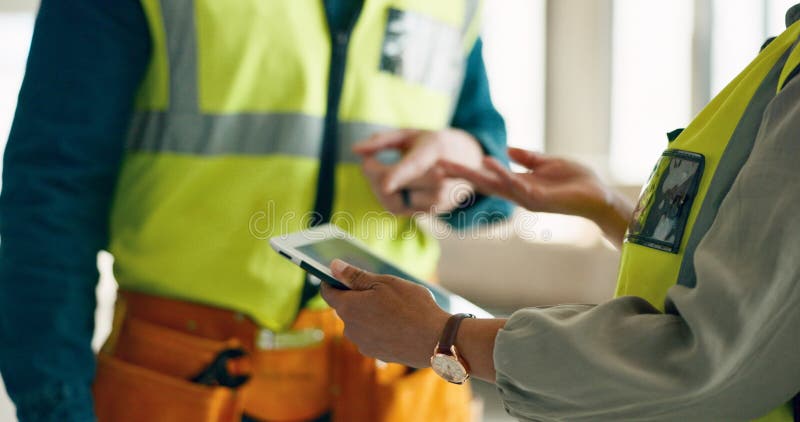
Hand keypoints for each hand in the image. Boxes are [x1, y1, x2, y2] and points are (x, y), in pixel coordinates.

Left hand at [320, 259, 450, 367]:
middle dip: (357, 298)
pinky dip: (380, 328)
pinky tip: (399, 323)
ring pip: (360, 323)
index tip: (341, 274)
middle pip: (345, 309)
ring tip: (394, 307)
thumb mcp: (384, 283)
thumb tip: (333, 266)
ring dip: (369, 314)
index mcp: (348, 308)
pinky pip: (372, 336)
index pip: (328, 293)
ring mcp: (363, 344)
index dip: (332, 281)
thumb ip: (355, 276)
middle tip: (380, 289)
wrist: (436, 339)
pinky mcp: (378, 354)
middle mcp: (350, 329)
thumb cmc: (411, 306)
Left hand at [353, 129, 482, 214]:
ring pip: (397, 203)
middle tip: (367, 163)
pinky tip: (391, 186)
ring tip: (380, 175)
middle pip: (401, 187)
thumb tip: (355, 150)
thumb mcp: (411, 134)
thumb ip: (382, 140)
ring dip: (380, 190)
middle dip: (376, 177)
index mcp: (436, 149)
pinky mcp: (435, 211)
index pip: (416, 166)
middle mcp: (442, 178)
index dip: (399, 175)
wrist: (469, 162)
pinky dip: (388, 199)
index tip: (385, 184)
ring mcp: (441, 198)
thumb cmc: (433, 144)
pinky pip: (400, 210)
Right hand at [440, 147, 633, 244]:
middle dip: (460, 174)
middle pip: (483, 183)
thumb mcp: (548, 163)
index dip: (467, 169)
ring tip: (452, 164)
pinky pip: (515, 184)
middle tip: (435, 166)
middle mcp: (517, 193)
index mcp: (518, 184)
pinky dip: (501, 173)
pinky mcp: (538, 199)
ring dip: (473, 173)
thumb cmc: (577, 182)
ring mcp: (525, 197)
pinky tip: (489, 162)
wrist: (599, 196)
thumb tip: (507, 150)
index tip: (445, 161)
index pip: (487, 176)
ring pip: (493, 184)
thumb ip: (528, 158)